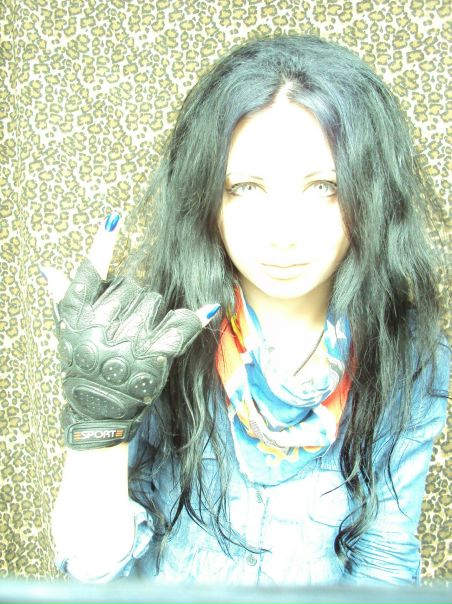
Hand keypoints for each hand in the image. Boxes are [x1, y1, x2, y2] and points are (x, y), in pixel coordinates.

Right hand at [41, 212, 219, 449]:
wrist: (98, 411)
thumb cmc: (82, 367)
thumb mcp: (66, 333)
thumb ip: (62, 298)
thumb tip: (49, 268)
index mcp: (77, 316)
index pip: (88, 274)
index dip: (101, 246)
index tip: (112, 219)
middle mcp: (101, 325)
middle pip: (132, 285)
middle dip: (133, 299)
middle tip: (125, 323)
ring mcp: (129, 340)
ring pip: (154, 299)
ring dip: (153, 312)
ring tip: (139, 334)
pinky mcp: (154, 356)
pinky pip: (180, 326)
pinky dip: (196, 318)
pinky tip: (208, 308)